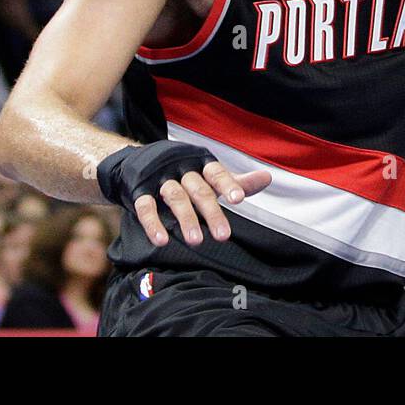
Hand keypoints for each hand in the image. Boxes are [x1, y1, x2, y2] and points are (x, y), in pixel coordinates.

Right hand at [96, 141, 270, 247]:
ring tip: (196, 241)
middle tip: (224, 236)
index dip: (228, 184)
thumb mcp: (208, 174)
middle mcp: (180, 167)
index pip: (216, 172)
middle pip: (198, 189)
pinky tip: (162, 240)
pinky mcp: (138, 190)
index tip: (239, 200)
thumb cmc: (183, 172)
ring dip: (185, 219)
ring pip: (174, 197)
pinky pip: (145, 206)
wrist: (136, 162)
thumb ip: (235, 180)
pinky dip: (153, 223)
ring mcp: (158, 178)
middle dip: (211, 212)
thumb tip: (268, 178)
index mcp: (200, 162)